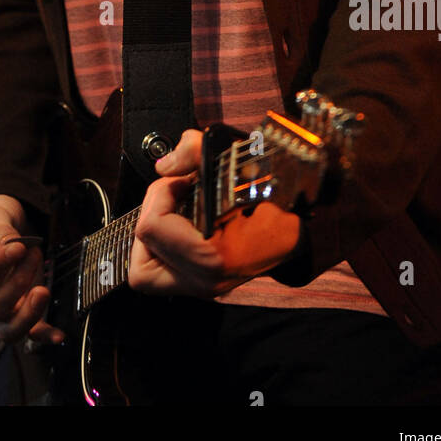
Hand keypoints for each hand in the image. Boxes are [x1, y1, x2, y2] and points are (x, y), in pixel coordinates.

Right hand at [0, 194, 63, 344]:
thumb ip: (0, 232)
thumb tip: (15, 248)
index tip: (18, 247)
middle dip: (17, 281)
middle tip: (32, 252)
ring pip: (7, 330)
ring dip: (30, 313)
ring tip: (43, 290)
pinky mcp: (15, 312)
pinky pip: (28, 332)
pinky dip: (44, 334)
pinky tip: (58, 334)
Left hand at [127, 130, 300, 296]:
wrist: (300, 224)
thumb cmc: (272, 192)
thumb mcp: (235, 159)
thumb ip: (192, 152)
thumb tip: (163, 166)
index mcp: (212, 257)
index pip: (150, 228)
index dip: (160, 195)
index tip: (183, 182)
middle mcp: (205, 282)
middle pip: (140, 260)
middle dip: (150, 221)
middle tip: (173, 199)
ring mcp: (204, 289)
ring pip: (145, 274)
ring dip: (152, 240)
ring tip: (174, 214)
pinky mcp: (202, 286)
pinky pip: (161, 274)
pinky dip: (161, 249)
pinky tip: (182, 226)